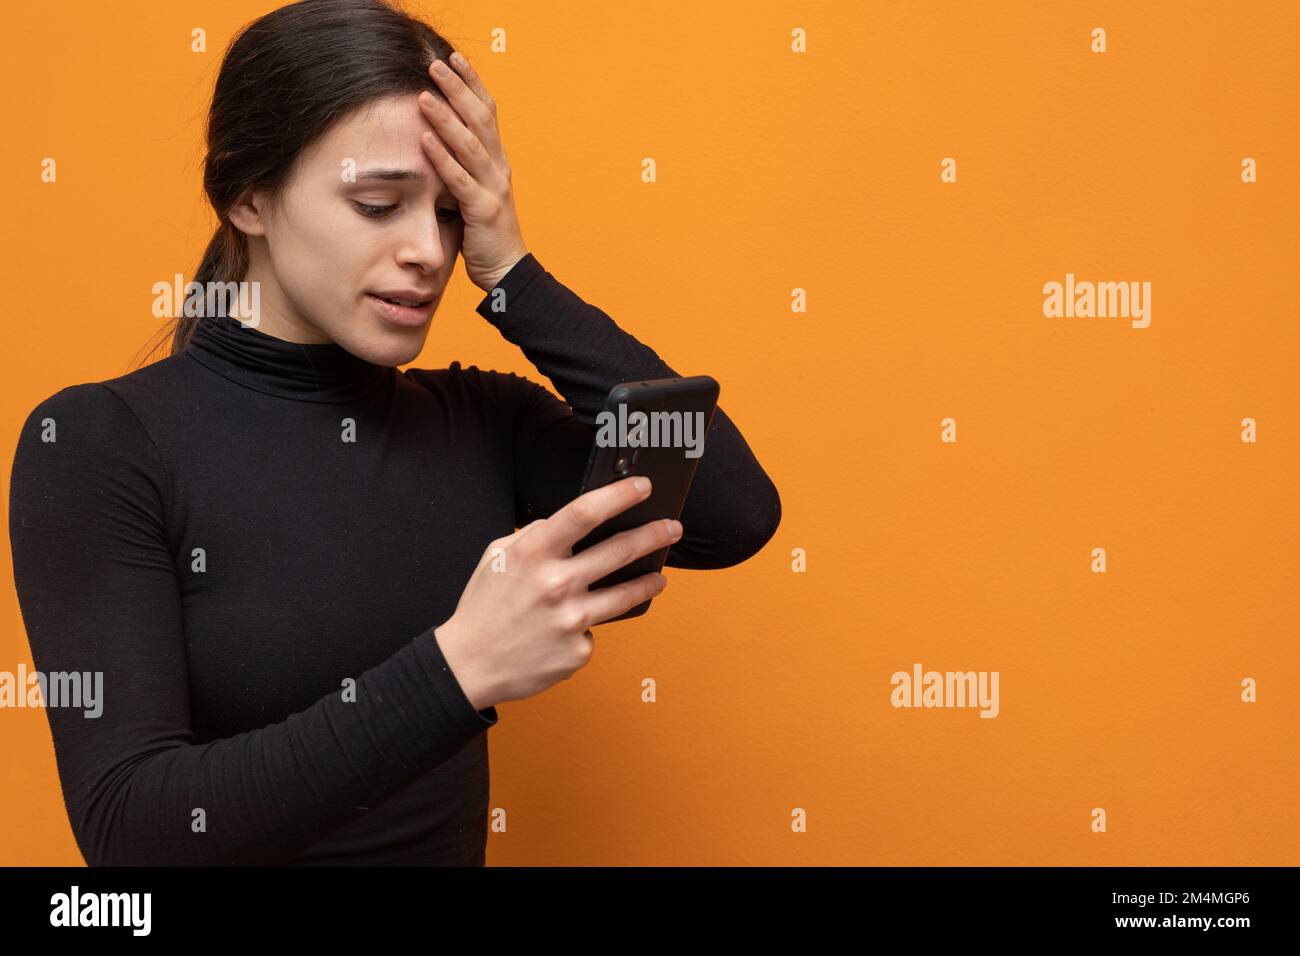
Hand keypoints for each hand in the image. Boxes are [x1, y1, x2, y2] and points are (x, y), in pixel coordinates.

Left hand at [419, 52, 528, 292]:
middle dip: (458, 88)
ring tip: (424, 94)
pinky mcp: (483, 211)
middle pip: (480, 119)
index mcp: (497, 161)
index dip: (472, 83)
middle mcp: (499, 168)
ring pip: (470, 145)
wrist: (506, 272)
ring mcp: (493, 189)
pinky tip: (425, 139)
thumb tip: (434, 141)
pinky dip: (442, 158)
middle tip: (435, 62)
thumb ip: (461, 167)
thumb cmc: (485, 233)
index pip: (487, 112)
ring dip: (446, 117)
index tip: (454, 57)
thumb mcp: (474, 192)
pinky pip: (460, 180)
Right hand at [434, 476, 682, 710]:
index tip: (643, 486)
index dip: (619, 495)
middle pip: (619, 550)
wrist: (468, 664)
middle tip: (672, 528)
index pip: (585, 513)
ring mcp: (569, 620)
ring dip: (648, 582)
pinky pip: (594, 632)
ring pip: (625, 595)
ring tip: (658, 577)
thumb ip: (533, 535)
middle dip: (653, 535)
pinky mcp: (576, 651)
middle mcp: (556, 584)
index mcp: (533, 553)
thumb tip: (569, 523)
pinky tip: (567, 630)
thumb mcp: (497, 557)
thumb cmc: (484, 607)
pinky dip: (586, 628)